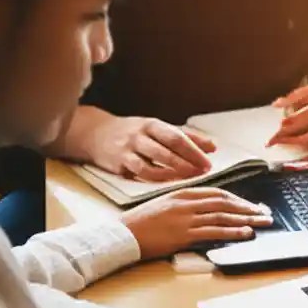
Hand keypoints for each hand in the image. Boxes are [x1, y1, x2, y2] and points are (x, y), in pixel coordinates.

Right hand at [86, 110, 215, 181]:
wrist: (95, 133)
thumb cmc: (134, 132)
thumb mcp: (158, 128)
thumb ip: (186, 137)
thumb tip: (212, 147)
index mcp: (152, 125)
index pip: (177, 137)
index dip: (194, 151)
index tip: (208, 162)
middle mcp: (139, 136)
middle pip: (166, 151)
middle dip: (187, 164)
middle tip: (201, 173)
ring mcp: (127, 151)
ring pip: (151, 166)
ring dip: (171, 174)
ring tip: (187, 179)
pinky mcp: (118, 165)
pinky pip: (138, 175)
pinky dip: (154, 180)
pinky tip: (167, 183)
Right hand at [120, 187, 271, 258]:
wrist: (123, 235)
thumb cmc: (141, 223)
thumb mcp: (164, 205)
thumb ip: (185, 205)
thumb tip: (207, 210)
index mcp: (182, 193)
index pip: (217, 193)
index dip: (237, 199)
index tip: (251, 204)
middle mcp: (186, 203)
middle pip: (224, 203)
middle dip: (247, 208)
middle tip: (264, 213)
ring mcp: (185, 218)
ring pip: (223, 216)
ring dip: (246, 219)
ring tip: (261, 223)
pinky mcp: (183, 234)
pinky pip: (213, 232)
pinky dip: (232, 232)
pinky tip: (245, 233)